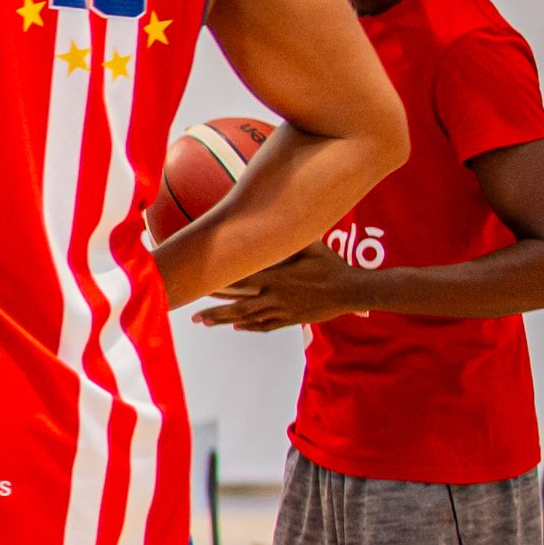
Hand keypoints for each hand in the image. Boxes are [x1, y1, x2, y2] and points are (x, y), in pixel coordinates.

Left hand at [194, 242, 357, 332]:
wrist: (351, 292)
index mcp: (277, 278)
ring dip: (225, 321)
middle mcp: (275, 296)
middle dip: (214, 311)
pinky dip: (249, 326)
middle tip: (192, 316)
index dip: (219, 284)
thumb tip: (281, 216)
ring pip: (248, 319)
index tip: (199, 286)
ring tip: (205, 322)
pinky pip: (266, 326)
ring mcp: (282, 311)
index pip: (241, 281)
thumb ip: (291, 236)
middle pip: (237, 306)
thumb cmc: (333, 265)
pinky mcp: (291, 320)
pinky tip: (236, 327)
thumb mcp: (313, 246)